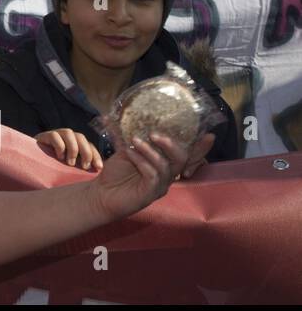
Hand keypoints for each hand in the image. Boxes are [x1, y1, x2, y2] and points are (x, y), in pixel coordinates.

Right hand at [35, 129, 102, 171]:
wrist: (31, 164)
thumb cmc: (53, 169)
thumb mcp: (69, 169)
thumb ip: (80, 167)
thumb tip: (97, 171)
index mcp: (76, 145)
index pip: (89, 145)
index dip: (96, 155)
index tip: (99, 168)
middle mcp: (67, 138)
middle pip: (81, 137)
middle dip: (86, 152)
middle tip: (84, 167)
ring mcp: (56, 135)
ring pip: (69, 133)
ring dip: (73, 149)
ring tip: (70, 163)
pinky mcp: (45, 136)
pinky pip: (55, 136)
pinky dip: (59, 146)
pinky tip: (59, 157)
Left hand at [89, 132, 215, 221]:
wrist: (101, 194)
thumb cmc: (116, 173)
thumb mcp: (125, 150)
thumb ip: (132, 138)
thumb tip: (123, 116)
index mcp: (165, 165)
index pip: (188, 156)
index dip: (201, 148)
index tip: (210, 136)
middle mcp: (167, 176)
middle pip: (182, 160)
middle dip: (172, 144)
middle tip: (155, 134)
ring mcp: (160, 186)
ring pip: (166, 166)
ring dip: (150, 150)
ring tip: (135, 140)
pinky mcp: (150, 193)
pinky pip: (152, 174)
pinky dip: (141, 160)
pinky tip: (129, 153)